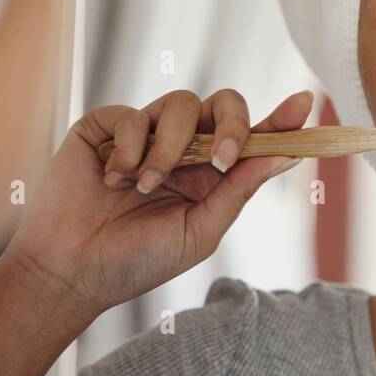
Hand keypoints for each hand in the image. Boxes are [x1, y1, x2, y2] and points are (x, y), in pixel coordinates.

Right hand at [3, 88, 312, 316]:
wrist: (71, 271)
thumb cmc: (137, 260)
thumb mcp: (200, 232)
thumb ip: (238, 190)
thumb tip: (285, 157)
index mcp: (212, 173)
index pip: (253, 137)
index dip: (280, 119)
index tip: (304, 104)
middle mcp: (184, 147)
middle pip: (224, 104)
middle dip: (231, 124)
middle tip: (220, 160)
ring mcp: (146, 132)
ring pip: (180, 103)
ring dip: (170, 148)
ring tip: (146, 187)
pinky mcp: (107, 126)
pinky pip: (133, 114)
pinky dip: (130, 148)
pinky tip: (112, 180)